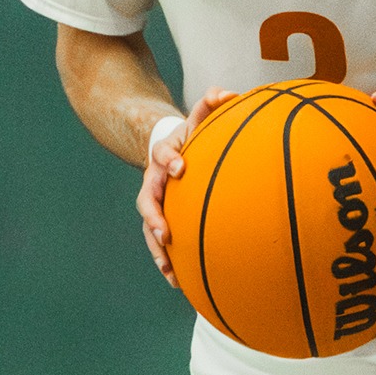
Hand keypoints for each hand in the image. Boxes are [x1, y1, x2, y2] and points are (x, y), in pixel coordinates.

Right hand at [136, 89, 237, 286]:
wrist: (171, 150)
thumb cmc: (191, 135)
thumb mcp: (199, 117)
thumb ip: (211, 104)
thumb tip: (228, 93)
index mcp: (164, 153)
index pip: (162, 153)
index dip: (169, 159)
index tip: (181, 167)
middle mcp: (154, 179)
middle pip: (147, 199)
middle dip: (155, 216)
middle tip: (165, 232)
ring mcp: (155, 201)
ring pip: (150, 226)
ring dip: (157, 247)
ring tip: (169, 269)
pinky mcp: (160, 219)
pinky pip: (159, 241)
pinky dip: (167, 260)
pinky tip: (179, 281)